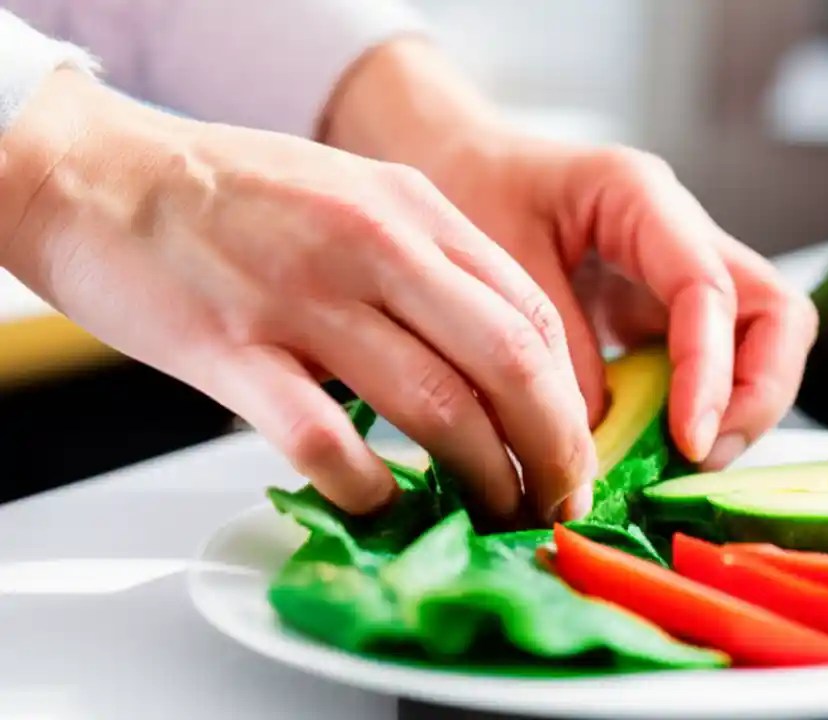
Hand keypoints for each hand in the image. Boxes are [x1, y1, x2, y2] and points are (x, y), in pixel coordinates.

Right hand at [0, 70, 597, 522]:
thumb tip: (497, 367)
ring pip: (438, 406)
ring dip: (482, 480)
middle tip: (554, 505)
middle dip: (551, 450)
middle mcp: (373, 244)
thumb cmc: (235, 196)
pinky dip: (368, 487)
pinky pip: (327, 439)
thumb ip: (429, 266)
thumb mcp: (357, 197)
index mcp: (413, 208)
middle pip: (508, 362)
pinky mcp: (232, 349)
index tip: (571, 456)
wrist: (100, 175)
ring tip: (493, 517)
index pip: (530, 314)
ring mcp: (304, 295)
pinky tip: (378, 502)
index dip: (568, 400)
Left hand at [325, 41, 818, 469]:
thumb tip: (596, 442)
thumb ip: (550, 347)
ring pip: (762, 347)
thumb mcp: (494, 259)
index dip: (712, 373)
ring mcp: (684, 278)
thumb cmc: (471, 190)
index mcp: (641, 199)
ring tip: (671, 465)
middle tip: (697, 457)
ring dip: (735, 413)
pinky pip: (716, 369)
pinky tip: (652, 452)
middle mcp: (683, 236)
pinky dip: (699, 416)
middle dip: (755, 395)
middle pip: (777, 317)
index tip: (689, 441)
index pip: (711, 290)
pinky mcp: (668, 317)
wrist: (456, 166)